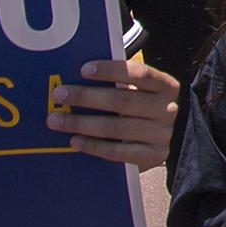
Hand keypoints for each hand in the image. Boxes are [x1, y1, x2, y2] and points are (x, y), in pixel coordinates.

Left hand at [49, 55, 179, 166]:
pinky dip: (94, 146)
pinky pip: (119, 151)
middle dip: (87, 97)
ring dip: (82, 123)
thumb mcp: (134, 92)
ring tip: (57, 120)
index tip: (84, 70)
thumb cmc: (135, 109)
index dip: (112, 71)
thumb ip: (115, 84)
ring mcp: (162, 134)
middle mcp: (168, 109)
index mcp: (166, 86)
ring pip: (117, 127)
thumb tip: (75, 77)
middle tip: (60, 95)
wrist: (153, 142)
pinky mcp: (153, 156)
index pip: (140, 73)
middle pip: (123, 101)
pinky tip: (74, 140)